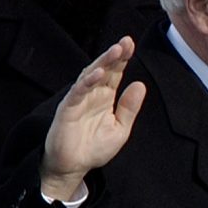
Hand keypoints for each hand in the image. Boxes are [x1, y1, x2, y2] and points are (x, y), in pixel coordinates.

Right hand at [41, 37, 143, 201]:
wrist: (74, 166)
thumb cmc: (95, 147)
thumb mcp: (120, 128)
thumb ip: (129, 108)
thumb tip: (140, 85)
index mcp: (105, 97)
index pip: (115, 73)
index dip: (123, 59)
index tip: (131, 43)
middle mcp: (92, 94)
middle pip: (104, 69)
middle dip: (115, 55)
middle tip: (126, 42)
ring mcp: (79, 99)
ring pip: (90, 75)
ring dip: (103, 63)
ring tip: (116, 51)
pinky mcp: (68, 108)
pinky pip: (78, 92)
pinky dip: (87, 82)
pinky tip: (98, 74)